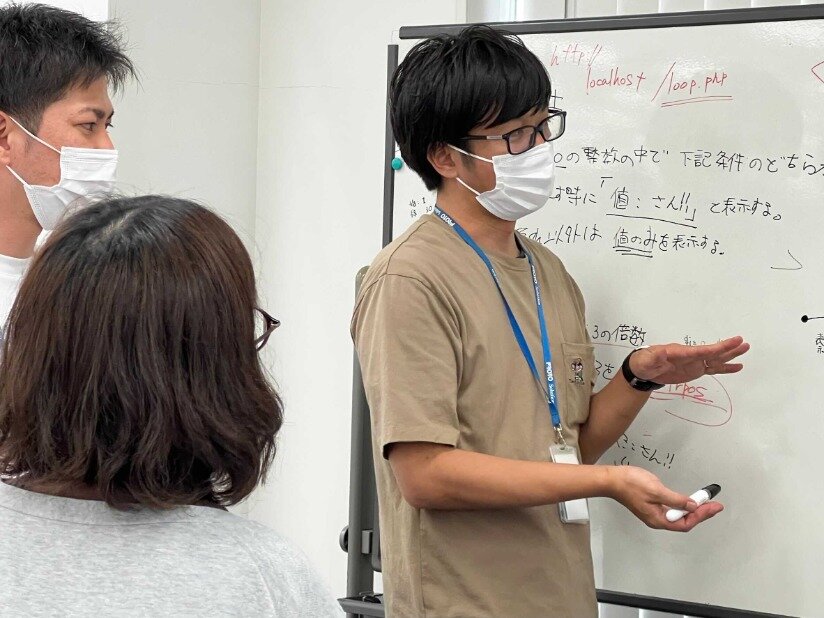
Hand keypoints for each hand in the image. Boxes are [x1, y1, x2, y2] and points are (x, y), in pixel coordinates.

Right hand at [608, 466, 723, 531]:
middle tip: (714, 505)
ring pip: (678, 516)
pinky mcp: (651, 506)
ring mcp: (654, 513)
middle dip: (701, 513)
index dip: (701, 515)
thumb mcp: (656, 490)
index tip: (714, 506)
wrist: (612, 480)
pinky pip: (672, 510)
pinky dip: (683, 505)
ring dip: (693, 510)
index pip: (685, 523)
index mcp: (658, 519)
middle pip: (684, 521)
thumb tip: (692, 505)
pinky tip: (688, 501)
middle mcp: (657, 519)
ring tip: (705, 503)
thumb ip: (676, 499)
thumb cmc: (630, 484)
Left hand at [629, 335, 749, 384]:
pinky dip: (725, 368)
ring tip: (745, 348)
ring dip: (730, 355)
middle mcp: (690, 356)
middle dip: (727, 348)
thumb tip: (659, 353)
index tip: (731, 342)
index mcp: (680, 352)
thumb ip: (653, 357)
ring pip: (715, 359)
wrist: (643, 369)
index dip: (716, 347)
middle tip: (743, 342)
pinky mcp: (695, 370)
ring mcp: (694, 363)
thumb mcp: (646, 360)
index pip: (701, 350)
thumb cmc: (644, 362)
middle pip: (712, 352)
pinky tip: (737, 367)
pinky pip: (712, 369)